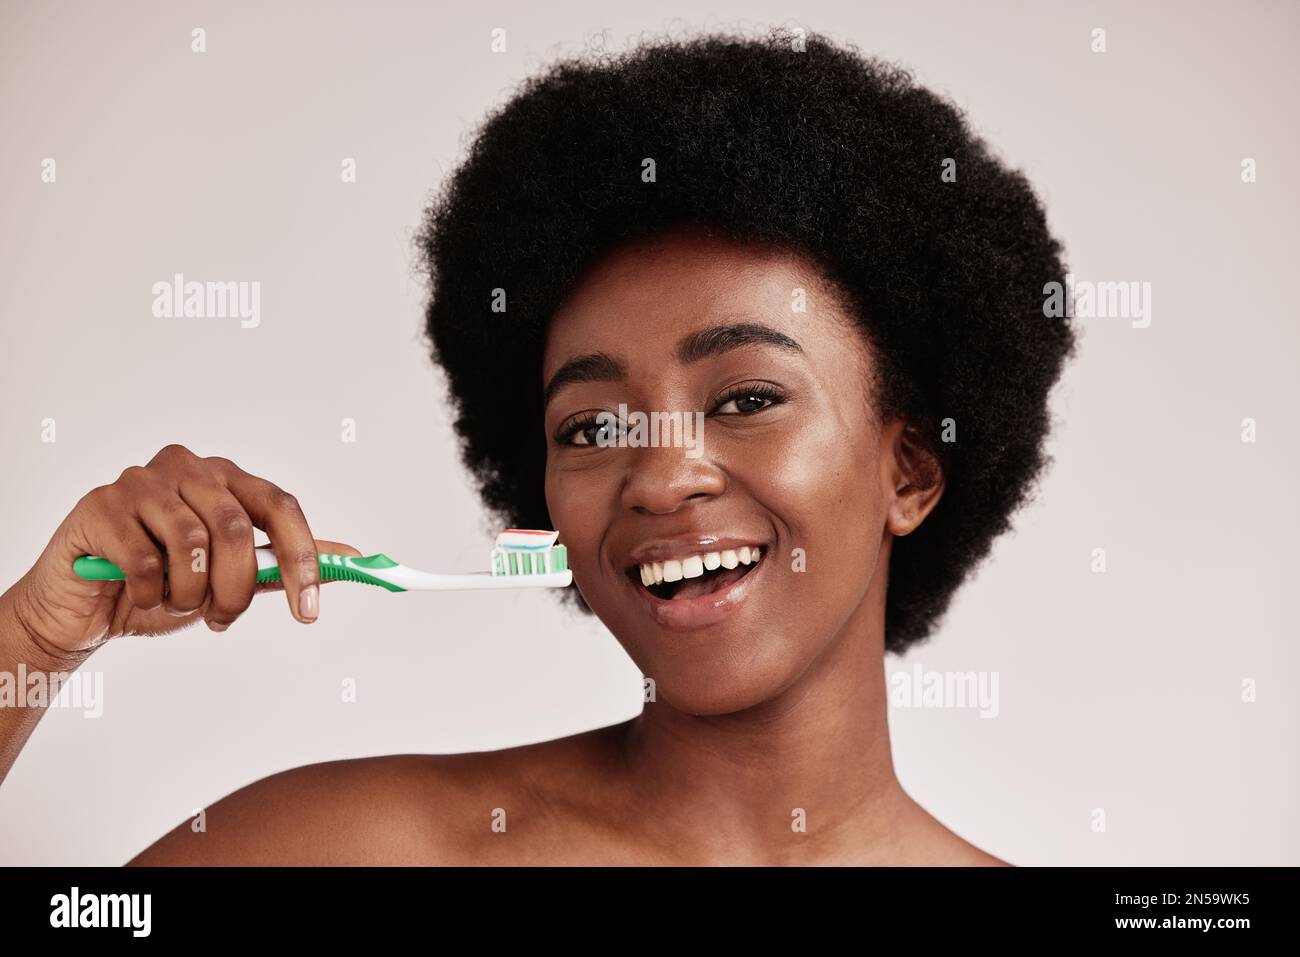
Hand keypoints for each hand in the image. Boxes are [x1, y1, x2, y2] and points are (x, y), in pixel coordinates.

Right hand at [8, 444, 359, 655]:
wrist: (82, 608)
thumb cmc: (160, 585)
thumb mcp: (231, 578)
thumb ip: (283, 564)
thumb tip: (350, 559)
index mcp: (226, 479)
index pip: (280, 507)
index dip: (303, 560)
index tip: (310, 611)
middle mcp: (187, 468)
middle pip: (236, 529)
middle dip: (237, 589)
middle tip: (223, 620)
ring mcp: (141, 482)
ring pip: (192, 546)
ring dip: (190, 595)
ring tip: (175, 603)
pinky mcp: (101, 505)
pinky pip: (147, 561)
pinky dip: (151, 594)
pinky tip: (137, 595)